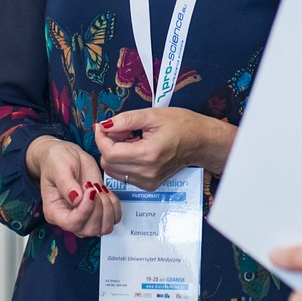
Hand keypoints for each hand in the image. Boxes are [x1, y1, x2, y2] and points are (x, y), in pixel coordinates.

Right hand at [26, 137, 119, 237]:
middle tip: (94, 188)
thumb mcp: (58, 168)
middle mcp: (70, 218)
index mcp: (55, 211)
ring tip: (100, 190)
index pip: (72, 224)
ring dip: (107, 209)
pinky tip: (106, 191)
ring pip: (103, 228)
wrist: (67, 156)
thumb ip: (66, 183)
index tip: (90, 191)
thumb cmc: (58, 161)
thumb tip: (76, 199)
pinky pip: (113, 218)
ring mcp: (86, 216)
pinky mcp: (98, 210)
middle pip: (89, 230)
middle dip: (98, 209)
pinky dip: (115, 206)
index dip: (85, 211)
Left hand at [95, 107, 235, 187]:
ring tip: (130, 140)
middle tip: (121, 130)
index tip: (103, 125)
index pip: (109, 152)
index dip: (101, 137)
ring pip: (113, 171)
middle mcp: (146, 173)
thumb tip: (104, 125)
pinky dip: (123, 162)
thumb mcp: (152, 115)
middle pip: (108, 163)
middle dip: (108, 144)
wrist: (200, 142)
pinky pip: (123, 175)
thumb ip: (125, 120)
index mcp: (148, 154)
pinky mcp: (148, 185)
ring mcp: (147, 182)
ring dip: (114, 154)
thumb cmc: (181, 125)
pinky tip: (135, 150)